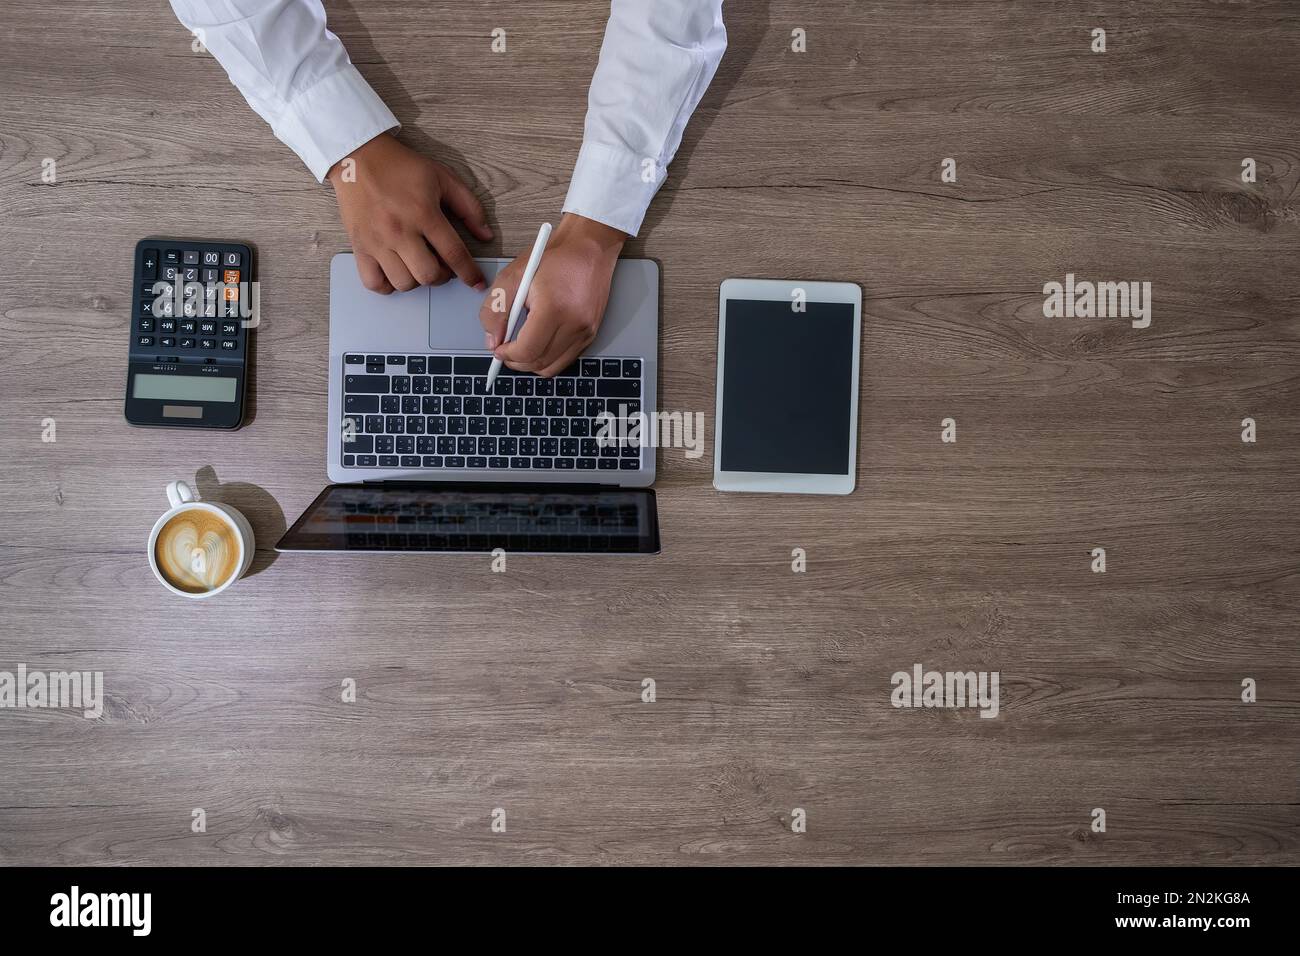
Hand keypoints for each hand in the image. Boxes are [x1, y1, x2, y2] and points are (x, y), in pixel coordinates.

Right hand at [327, 133, 492, 293]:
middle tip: (442, 266)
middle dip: (442, 276)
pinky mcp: (359, 247)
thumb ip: (469, 207)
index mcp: (424, 213)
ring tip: (418, 265)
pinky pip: (373, 282)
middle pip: (428, 275)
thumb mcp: (442, 177)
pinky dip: (387, 285)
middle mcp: (399, 231)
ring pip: (403, 283)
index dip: (469, 273)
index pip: (454, 254)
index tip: (476, 283)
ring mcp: (377, 241)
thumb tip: (485, 235)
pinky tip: (395, 272)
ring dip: (417, 281)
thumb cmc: (401, 167)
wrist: (358, 157)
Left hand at [479, 213, 626, 376]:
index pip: (528, 350)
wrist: (590, 247)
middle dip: (517, 362)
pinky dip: (548, 357)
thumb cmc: (553, 257)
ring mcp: (586, 332)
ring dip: (533, 363)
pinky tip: (539, 341)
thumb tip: (493, 340)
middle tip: (505, 350)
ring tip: (521, 346)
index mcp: (555, 309)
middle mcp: (575, 325)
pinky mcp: (592, 333)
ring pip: (553, 367)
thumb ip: (496, 310)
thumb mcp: (513, 276)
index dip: (507, 355)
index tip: (498, 349)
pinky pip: (566, 359)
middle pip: (540, 364)